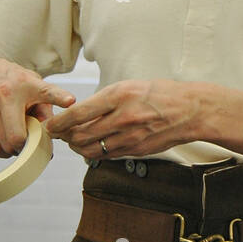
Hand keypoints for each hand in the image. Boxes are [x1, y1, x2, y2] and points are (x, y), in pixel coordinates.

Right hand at [0, 57, 75, 157]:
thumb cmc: (12, 82)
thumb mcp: (34, 86)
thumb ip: (46, 108)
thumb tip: (54, 132)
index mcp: (28, 84)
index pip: (46, 91)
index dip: (59, 96)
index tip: (69, 100)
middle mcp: (6, 94)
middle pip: (17, 135)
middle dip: (25, 147)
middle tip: (29, 145)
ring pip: (2, 144)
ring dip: (12, 150)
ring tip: (16, 142)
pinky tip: (3, 143)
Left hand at [43, 79, 205, 159]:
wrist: (191, 111)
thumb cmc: (162, 94)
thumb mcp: (130, 86)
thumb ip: (105, 99)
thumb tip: (81, 111)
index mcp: (119, 96)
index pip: (78, 114)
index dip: (59, 123)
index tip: (50, 125)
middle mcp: (122, 118)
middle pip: (80, 135)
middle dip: (64, 137)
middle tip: (58, 134)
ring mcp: (130, 137)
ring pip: (91, 149)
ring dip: (77, 147)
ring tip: (73, 141)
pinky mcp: (136, 150)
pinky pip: (107, 155)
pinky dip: (94, 153)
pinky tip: (92, 147)